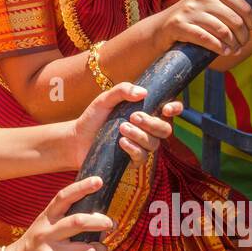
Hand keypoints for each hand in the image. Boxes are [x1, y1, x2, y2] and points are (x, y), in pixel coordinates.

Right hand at [4, 176, 112, 250]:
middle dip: (100, 222)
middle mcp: (47, 235)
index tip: (98, 181)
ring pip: (87, 250)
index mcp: (45, 220)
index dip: (82, 187)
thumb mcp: (43, 228)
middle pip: (78, 222)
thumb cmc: (33, 249)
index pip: (63, 198)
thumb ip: (64, 221)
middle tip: (110, 223)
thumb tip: (99, 219)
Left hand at [65, 81, 182, 169]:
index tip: (166, 109)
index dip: (174, 108)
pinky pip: (142, 157)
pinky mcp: (132, 160)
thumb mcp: (105, 99)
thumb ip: (122, 91)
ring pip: (154, 144)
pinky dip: (134, 148)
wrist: (77, 139)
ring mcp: (141, 146)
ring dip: (140, 135)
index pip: (169, 110)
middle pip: (165, 129)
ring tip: (122, 128)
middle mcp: (147, 129)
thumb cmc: (93, 117)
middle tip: (133, 117)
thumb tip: (143, 92)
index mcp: (145, 112)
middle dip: (152, 123)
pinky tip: (121, 142)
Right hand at [161, 0, 251, 55]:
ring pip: (222, 31)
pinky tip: (225, 52)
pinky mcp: (179, 25)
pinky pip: (206, 39)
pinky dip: (219, 48)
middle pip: (234, 20)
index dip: (251, 21)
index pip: (242, 6)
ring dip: (233, 44)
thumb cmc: (190, 14)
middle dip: (243, 36)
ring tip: (235, 50)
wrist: (161, 27)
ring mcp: (189, 11)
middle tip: (243, 44)